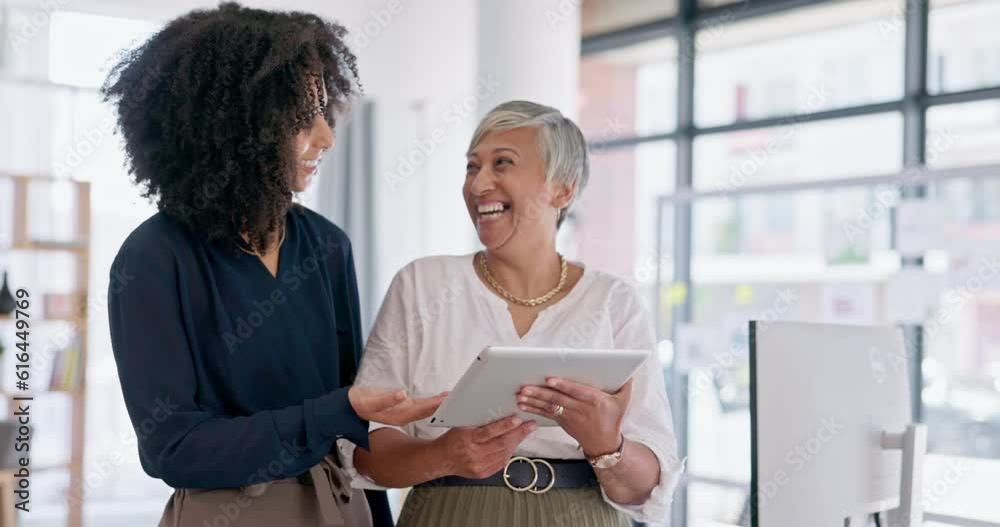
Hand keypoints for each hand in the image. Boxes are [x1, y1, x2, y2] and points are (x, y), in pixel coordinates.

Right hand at [348, 385, 447, 425]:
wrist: (352, 406)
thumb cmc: (361, 403)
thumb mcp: (372, 401)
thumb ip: (387, 399)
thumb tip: (402, 394)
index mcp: (399, 415)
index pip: (421, 410)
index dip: (435, 405)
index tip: (447, 400)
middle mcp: (404, 414)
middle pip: (427, 410)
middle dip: (441, 405)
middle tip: (456, 398)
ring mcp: (403, 410)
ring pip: (425, 407)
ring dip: (438, 403)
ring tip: (451, 397)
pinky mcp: (402, 404)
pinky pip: (420, 403)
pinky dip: (431, 400)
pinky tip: (438, 398)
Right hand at [432, 415, 536, 478]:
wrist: (442, 458)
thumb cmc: (453, 437)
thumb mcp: (462, 425)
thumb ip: (479, 421)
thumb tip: (501, 410)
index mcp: (466, 439)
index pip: (489, 432)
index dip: (504, 426)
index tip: (517, 419)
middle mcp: (473, 455)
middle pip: (500, 444)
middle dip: (518, 433)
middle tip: (531, 424)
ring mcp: (478, 466)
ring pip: (503, 453)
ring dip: (516, 441)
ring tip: (526, 431)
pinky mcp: (483, 474)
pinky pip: (501, 462)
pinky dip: (509, 451)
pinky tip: (515, 442)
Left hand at [517, 377, 632, 456]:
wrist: (604, 444)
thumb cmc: (613, 419)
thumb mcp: (623, 402)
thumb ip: (625, 385)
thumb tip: (630, 371)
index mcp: (595, 401)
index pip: (576, 391)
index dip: (563, 385)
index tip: (549, 379)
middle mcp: (581, 409)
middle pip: (558, 399)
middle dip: (540, 393)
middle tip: (524, 387)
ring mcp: (570, 417)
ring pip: (550, 407)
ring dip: (533, 401)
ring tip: (520, 395)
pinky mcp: (563, 422)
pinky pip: (547, 414)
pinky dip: (534, 409)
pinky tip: (522, 405)